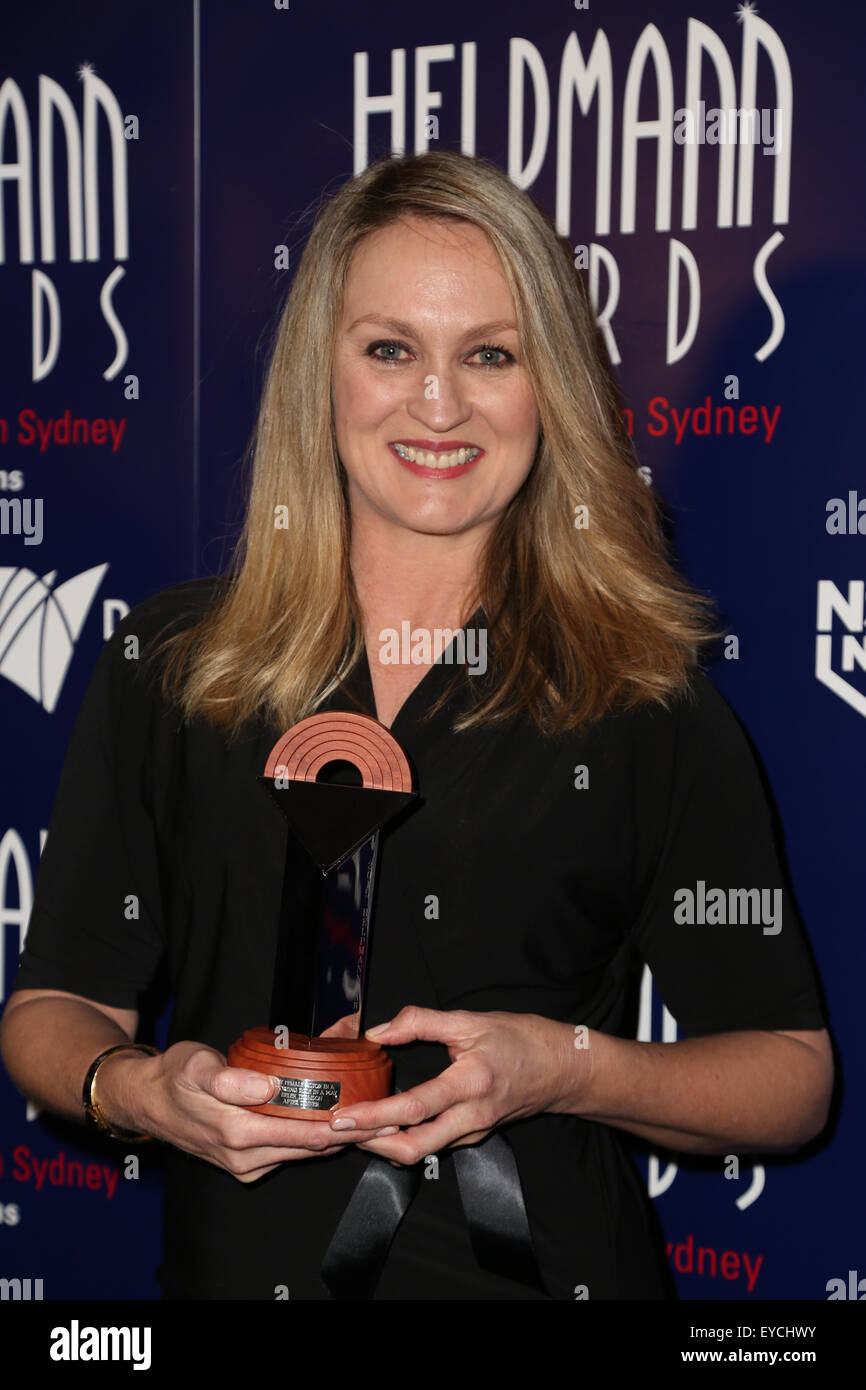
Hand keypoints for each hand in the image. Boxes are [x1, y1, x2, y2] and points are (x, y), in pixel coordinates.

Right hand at [99, 1040, 398, 1182]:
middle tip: (389, 1116)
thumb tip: (267, 1086)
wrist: (146, 1099)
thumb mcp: (196, 1066)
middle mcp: (246, 1157)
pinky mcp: (245, 1163)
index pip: (308, 1134)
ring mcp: (246, 1164)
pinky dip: (315, 1139)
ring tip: (373, 1120)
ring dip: (338, 1138)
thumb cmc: (174, 1077)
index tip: (377, 1113)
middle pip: (314, 1148)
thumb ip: (230, 1078)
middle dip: (352, 1134)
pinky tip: (336, 1124)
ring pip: (304, 1152)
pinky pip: (289, 1152)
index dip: (346, 1125)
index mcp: (239, 1134)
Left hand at [326, 1006, 583, 1164]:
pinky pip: (434, 1145)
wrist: (562, 1068)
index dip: (376, 1116)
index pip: (415, 1107)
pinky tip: (383, 1127)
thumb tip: (380, 1031)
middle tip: (336, 1132)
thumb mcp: (470, 1020)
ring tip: (351, 1130)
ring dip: (384, 1145)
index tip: (344, 1118)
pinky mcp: (475, 1135)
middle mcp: (471, 1116)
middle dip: (370, 1144)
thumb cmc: (521, 1040)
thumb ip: (422, 1022)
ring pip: (423, 1151)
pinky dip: (404, 1139)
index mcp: (470, 1083)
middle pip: (414, 1147)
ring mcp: (474, 1131)